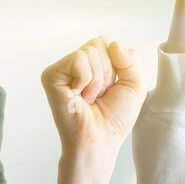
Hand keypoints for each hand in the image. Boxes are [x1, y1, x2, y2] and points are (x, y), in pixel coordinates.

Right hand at [41, 37, 145, 183]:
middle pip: (100, 43)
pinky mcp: (51, 75)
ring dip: (98, 80)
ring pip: (90, 51)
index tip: (112, 88)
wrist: (99, 141)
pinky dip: (87, 80)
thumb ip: (130, 59)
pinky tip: (79, 97)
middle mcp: (75, 63)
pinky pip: (79, 59)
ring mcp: (62, 68)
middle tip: (99, 95)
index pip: (109, 42)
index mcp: (92, 63)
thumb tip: (113, 43)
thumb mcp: (133, 85)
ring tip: (89, 98)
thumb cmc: (114, 119)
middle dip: (108, 72)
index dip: (118, 64)